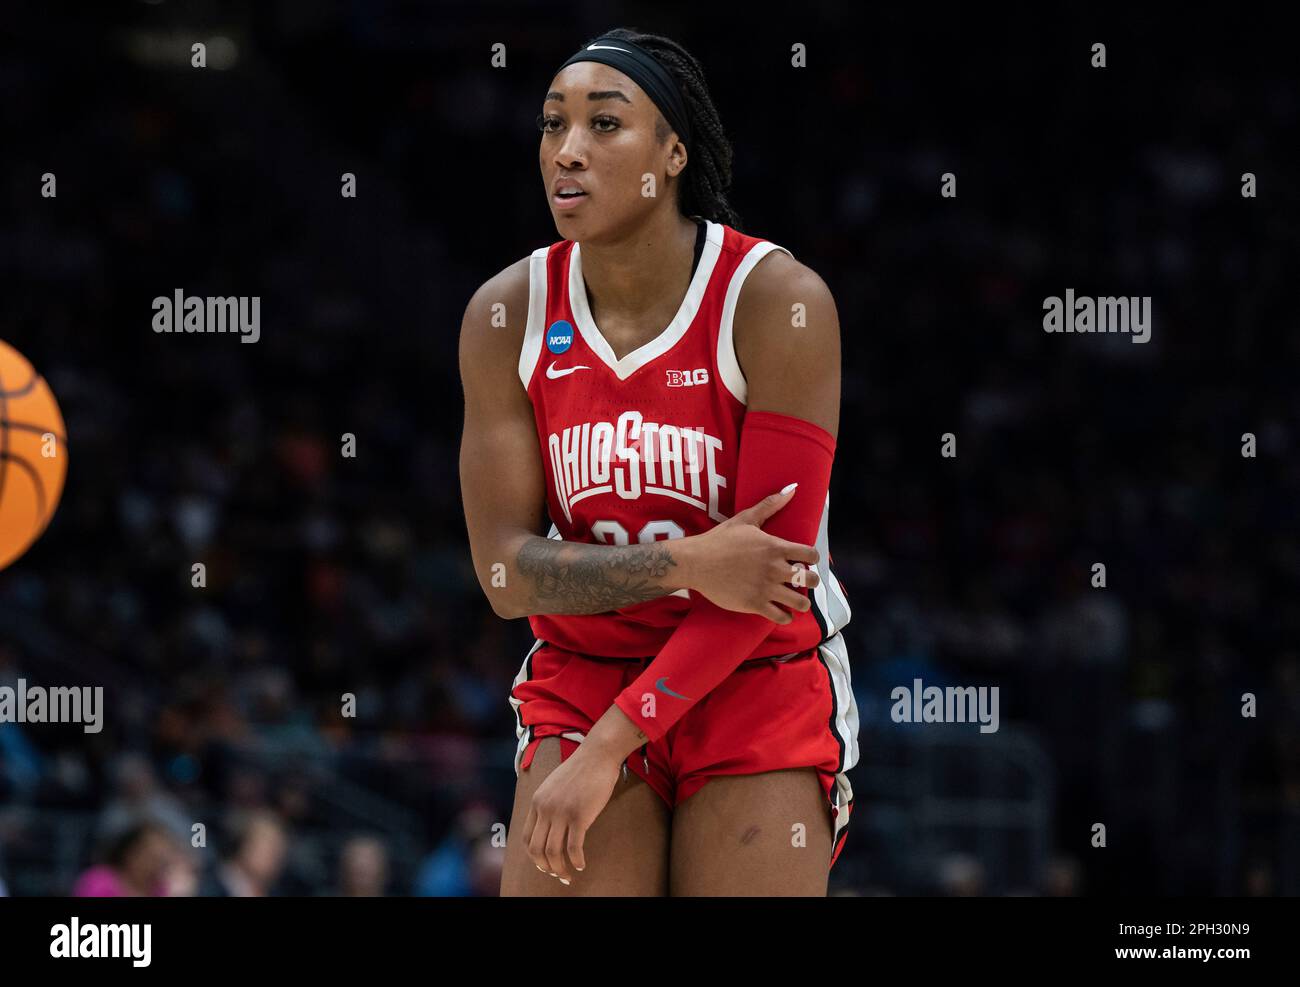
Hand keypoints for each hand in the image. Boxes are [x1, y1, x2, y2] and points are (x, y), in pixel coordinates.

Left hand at [523, 741, 622, 883]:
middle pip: (536, 849)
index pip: (526, 837)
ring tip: (568, 875)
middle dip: (545, 867)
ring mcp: (561, 812)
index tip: (543, 863)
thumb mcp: (554, 785)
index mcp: (537, 801)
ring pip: (553, 851)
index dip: (533, 855)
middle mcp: (545, 808)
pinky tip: (581, 864)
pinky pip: (573, 847)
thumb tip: (550, 825)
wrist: (597, 755)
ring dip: (560, 868)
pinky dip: (576, 860)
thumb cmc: (581, 770)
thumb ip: (548, 803)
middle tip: (556, 874)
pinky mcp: (579, 815)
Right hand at [687, 484, 820, 621]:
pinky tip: (781, 611)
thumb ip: (770, 505)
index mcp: (775, 547)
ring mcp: (766, 588)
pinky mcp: (755, 604)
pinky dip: (785, 616)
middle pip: (810, 580)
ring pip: (800, 603)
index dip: (812, 559)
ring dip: (801, 602)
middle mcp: (775, 569)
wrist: (696, 562)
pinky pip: (781, 617)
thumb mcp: (746, 519)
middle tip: (802, 581)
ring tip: (795, 599)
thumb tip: (792, 488)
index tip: (804, 561)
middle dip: (810, 581)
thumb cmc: (720, 539)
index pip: (811, 555)